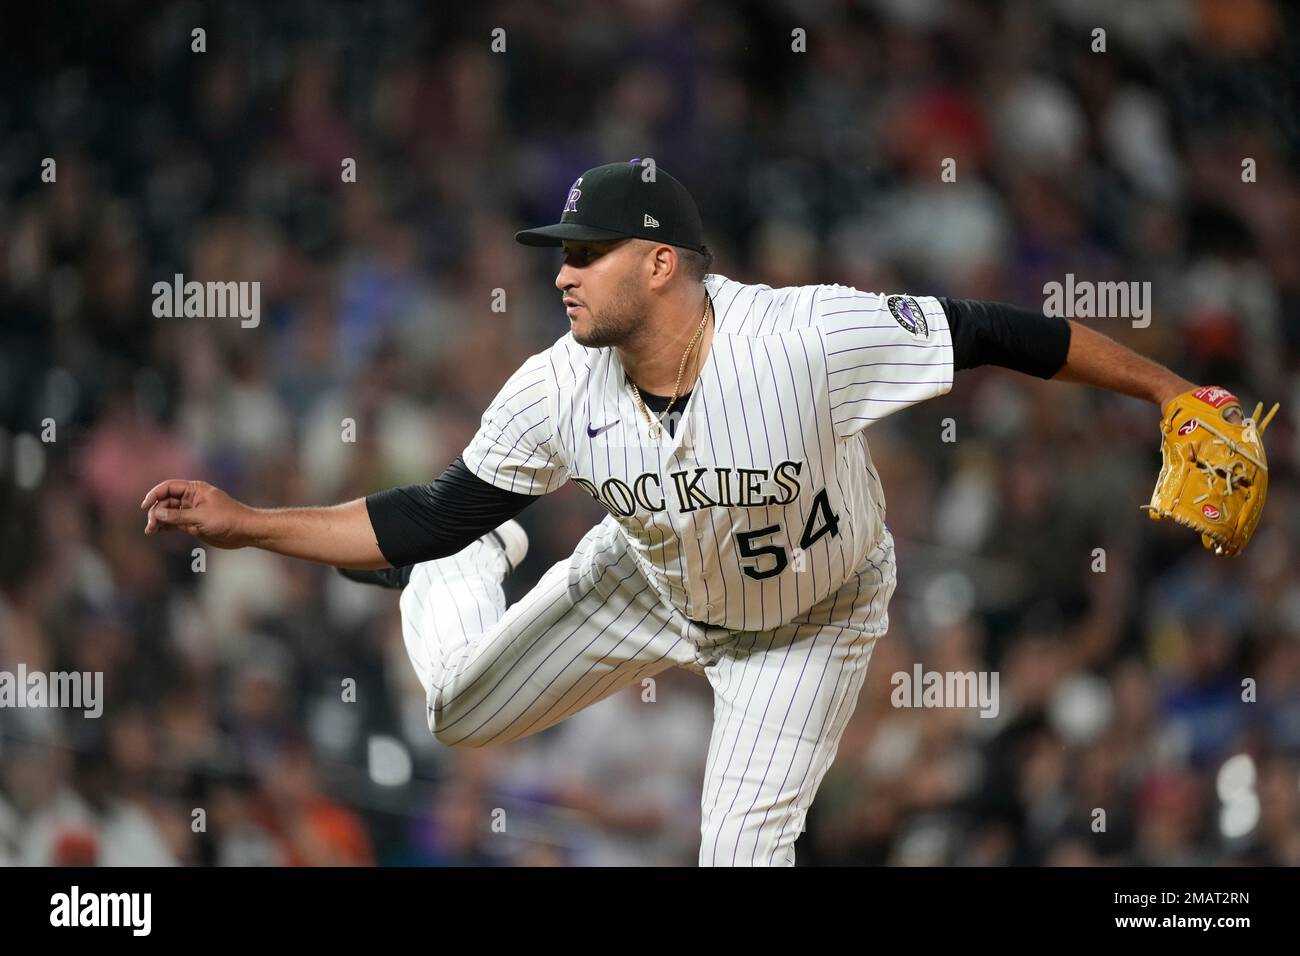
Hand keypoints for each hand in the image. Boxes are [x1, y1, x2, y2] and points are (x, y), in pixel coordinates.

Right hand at [141, 479, 255, 548]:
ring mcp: (191, 511)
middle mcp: (191, 498)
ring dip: (158, 520)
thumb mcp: (200, 516)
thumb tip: (157, 513)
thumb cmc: (227, 519)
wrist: (245, 531)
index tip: (145, 506)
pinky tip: (156, 531)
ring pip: (169, 513)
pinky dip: (165, 527)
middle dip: (156, 511)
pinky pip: (174, 523)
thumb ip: (178, 515)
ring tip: (150, 531)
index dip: (154, 495)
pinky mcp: (193, 524)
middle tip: (152, 525)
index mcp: (195, 490)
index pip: (168, 487)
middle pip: (166, 501)